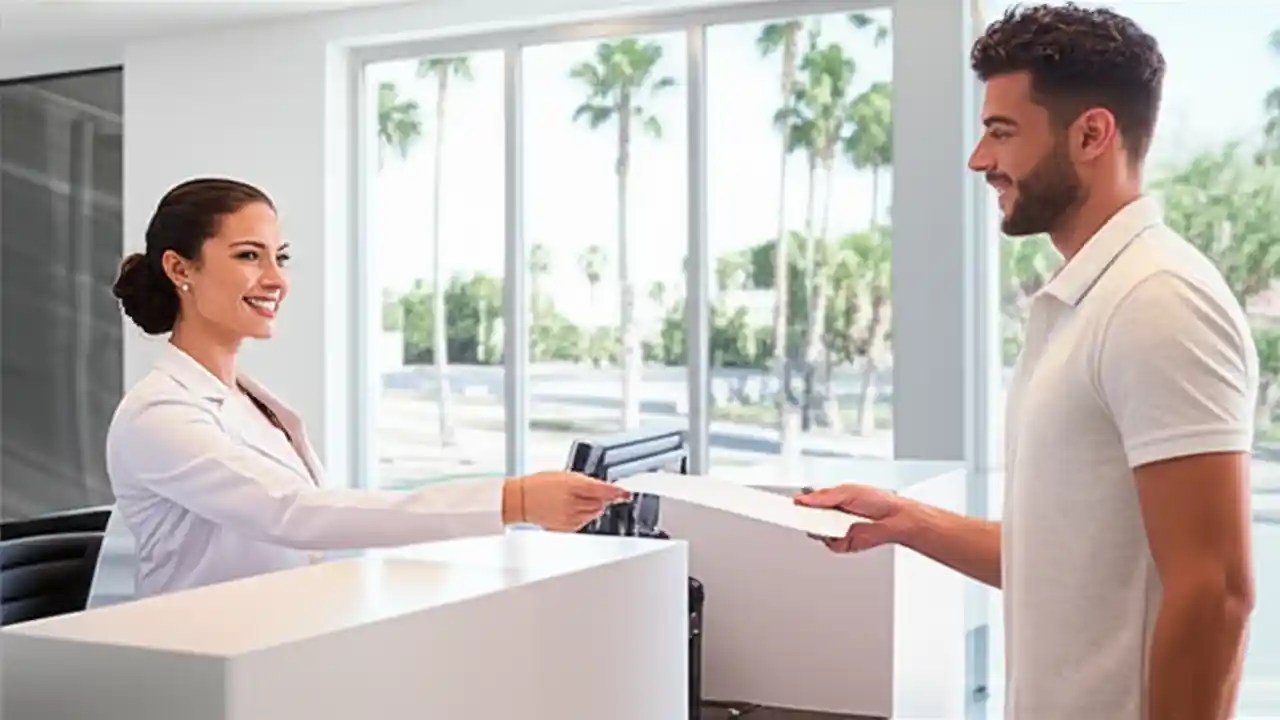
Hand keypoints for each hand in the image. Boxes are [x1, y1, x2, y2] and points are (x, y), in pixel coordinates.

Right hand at [504, 471, 629, 531]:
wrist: (520, 499)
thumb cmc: (539, 485)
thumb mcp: (564, 476)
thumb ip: (585, 483)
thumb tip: (602, 489)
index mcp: (573, 484)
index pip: (602, 490)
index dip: (617, 492)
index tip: (626, 494)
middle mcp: (573, 502)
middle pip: (600, 504)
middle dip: (600, 499)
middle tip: (589, 493)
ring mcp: (569, 517)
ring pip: (594, 514)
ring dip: (592, 508)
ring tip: (576, 500)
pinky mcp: (566, 527)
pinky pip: (583, 523)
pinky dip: (583, 517)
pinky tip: (571, 510)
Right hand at [794, 483, 911, 552]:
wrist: (894, 518)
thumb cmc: (877, 500)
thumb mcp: (846, 491)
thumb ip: (823, 496)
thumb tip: (803, 498)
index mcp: (831, 499)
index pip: (807, 501)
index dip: (797, 503)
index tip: (785, 503)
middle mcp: (832, 515)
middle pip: (808, 517)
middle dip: (802, 516)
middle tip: (795, 514)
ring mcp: (836, 530)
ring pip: (816, 531)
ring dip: (818, 527)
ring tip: (824, 520)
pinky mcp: (842, 544)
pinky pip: (829, 543)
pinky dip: (830, 538)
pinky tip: (837, 530)